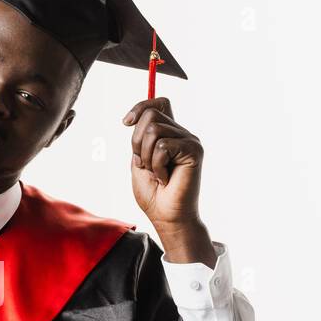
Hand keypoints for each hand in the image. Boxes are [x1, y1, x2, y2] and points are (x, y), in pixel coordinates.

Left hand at [123, 96, 215, 264]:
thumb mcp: (139, 159)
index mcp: (170, 133)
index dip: (140, 107)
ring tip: (156, 173)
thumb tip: (136, 117)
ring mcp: (190, 140)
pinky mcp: (194, 150)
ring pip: (154, 129)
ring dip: (146, 156)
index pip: (158, 103)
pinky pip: (163, 146)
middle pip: (151, 114)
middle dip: (137, 141)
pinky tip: (165, 179)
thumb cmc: (153, 194)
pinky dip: (156, 166)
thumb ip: (140, 137)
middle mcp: (182, 133)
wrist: (166, 217)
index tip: (125, 123)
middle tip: (144, 164)